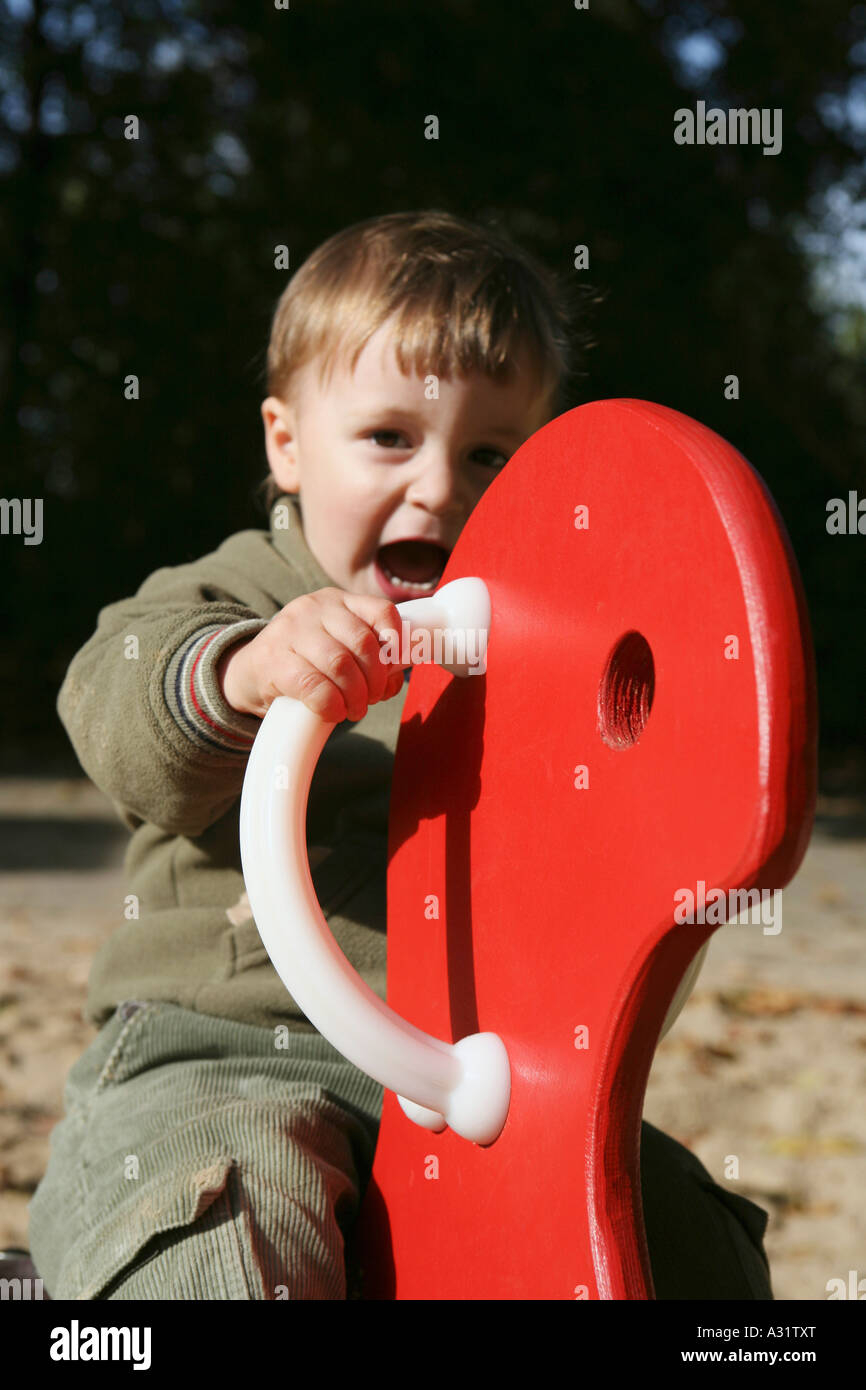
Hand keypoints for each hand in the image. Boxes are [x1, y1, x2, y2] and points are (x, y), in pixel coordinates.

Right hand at [217, 587, 404, 723]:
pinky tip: (334, 712)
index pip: (380, 610)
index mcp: (336, 601)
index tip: (395, 664)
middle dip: (374, 679)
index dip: (396, 639)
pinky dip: (331, 705)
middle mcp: (313, 609)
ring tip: (354, 709)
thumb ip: (367, 660)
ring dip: (355, 695)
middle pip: (363, 643)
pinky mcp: (272, 660)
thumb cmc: (302, 664)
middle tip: (371, 699)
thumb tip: (392, 682)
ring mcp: (290, 631)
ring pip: (340, 664)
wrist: (248, 673)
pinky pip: (314, 686)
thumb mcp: (335, 648)